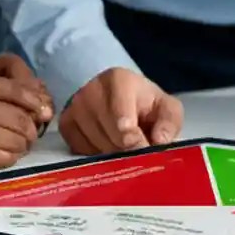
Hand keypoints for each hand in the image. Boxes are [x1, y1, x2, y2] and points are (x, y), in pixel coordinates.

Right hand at [0, 62, 52, 168]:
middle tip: (32, 131)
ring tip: (20, 143)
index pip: (17, 91)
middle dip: (33, 127)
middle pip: (20, 118)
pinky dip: (11, 157)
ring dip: (24, 144)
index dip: (36, 102)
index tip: (43, 111)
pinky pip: (2, 158)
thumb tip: (26, 84)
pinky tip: (5, 153)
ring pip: (15, 139)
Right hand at [59, 68, 183, 155]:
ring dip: (112, 153)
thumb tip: (160, 141)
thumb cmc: (145, 105)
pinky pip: (80, 151)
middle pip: (108, 134)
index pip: (121, 116)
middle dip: (125, 149)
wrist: (119, 98)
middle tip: (136, 152)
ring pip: (94, 145)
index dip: (132, 138)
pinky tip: (106, 145)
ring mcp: (75, 107)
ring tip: (123, 146)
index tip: (139, 148)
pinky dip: (95, 155)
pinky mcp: (65, 124)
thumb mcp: (166, 108)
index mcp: (118, 80)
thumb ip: (169, 122)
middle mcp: (92, 90)